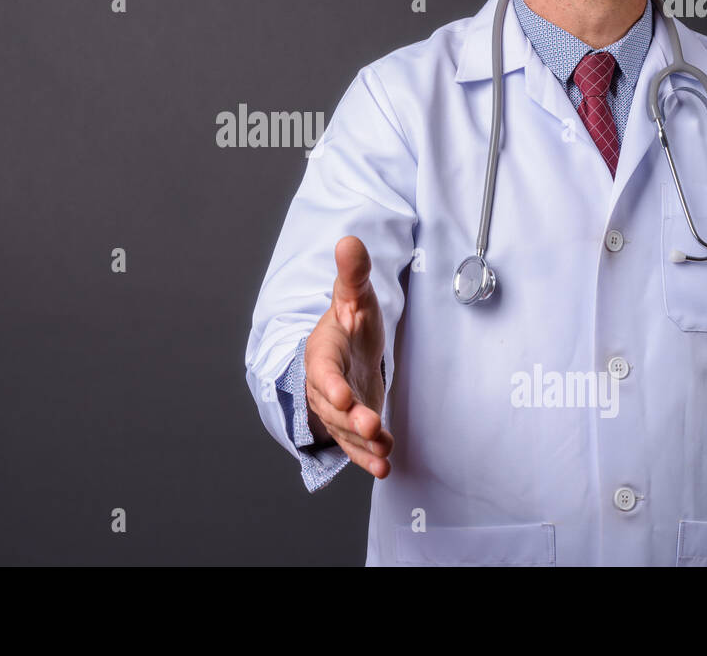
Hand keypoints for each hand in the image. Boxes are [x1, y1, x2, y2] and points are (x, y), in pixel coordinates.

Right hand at [304, 235, 393, 477]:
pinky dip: (366, 456)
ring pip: (345, 429)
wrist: (345, 347)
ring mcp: (338, 407)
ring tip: (383, 452)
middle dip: (352, 420)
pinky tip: (383, 465)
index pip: (322, 371)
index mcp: (322, 352)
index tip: (344, 397)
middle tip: (372, 427)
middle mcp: (326, 384)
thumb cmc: (350, 321)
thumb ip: (352, 273)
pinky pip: (355, 444)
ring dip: (363, 442)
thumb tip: (349, 241)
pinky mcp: (351, 423)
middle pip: (333, 406)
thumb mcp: (354, 295)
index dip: (332, 385)